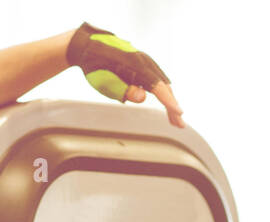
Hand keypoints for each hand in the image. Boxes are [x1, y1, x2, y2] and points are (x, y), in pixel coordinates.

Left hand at [65, 22, 184, 127]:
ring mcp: (145, 61)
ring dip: (170, 101)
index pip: (157, 87)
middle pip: (164, 86)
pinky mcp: (143, 63)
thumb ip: (124, 91)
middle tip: (180, 125)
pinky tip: (166, 102)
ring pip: (162, 83)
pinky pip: (157, 79)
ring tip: (175, 119)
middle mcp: (145, 61)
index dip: (169, 102)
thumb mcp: (106, 83)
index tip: (179, 113)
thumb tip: (142, 97)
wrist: (90, 48)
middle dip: (173, 106)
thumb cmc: (96, 68)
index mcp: (137, 66)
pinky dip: (163, 92)